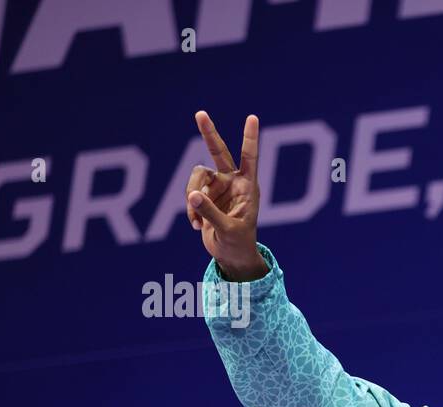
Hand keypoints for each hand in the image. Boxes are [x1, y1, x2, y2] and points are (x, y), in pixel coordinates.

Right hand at [185, 111, 267, 280]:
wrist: (231, 256)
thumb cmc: (239, 243)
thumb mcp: (228, 230)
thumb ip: (211, 213)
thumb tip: (193, 195)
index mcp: (247, 187)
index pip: (249, 158)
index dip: (249, 138)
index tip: (252, 118)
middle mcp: (232, 182)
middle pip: (219, 152)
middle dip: (209, 134)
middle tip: (200, 114)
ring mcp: (217, 187)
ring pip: (196, 178)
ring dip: (193, 199)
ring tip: (198, 222)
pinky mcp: (204, 196)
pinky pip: (190, 194)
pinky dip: (191, 210)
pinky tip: (197, 226)